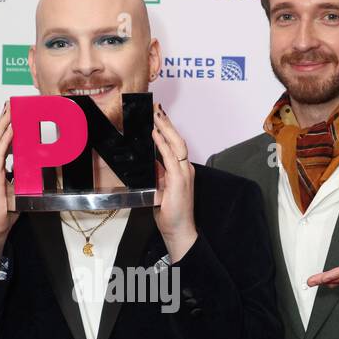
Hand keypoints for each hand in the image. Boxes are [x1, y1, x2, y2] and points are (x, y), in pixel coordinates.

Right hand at [0, 102, 18, 274]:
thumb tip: (30, 168)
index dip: (3, 128)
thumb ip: (19, 178)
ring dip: (3, 125)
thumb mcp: (14, 191)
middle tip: (10, 105)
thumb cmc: (1, 213)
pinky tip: (10, 130)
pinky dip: (4, 140)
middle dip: (2, 120)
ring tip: (10, 111)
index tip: (9, 115)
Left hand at [151, 103, 197, 260]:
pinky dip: (162, 144)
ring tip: (156, 115)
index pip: (175, 145)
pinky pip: (170, 157)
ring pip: (176, 144)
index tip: (158, 116)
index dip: (167, 129)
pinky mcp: (179, 181)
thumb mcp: (161, 190)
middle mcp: (185, 169)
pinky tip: (155, 134)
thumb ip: (159, 175)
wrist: (179, 231)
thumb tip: (152, 162)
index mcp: (182, 170)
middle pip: (178, 140)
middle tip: (157, 107)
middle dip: (167, 122)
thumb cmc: (171, 214)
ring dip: (165, 128)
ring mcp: (184, 174)